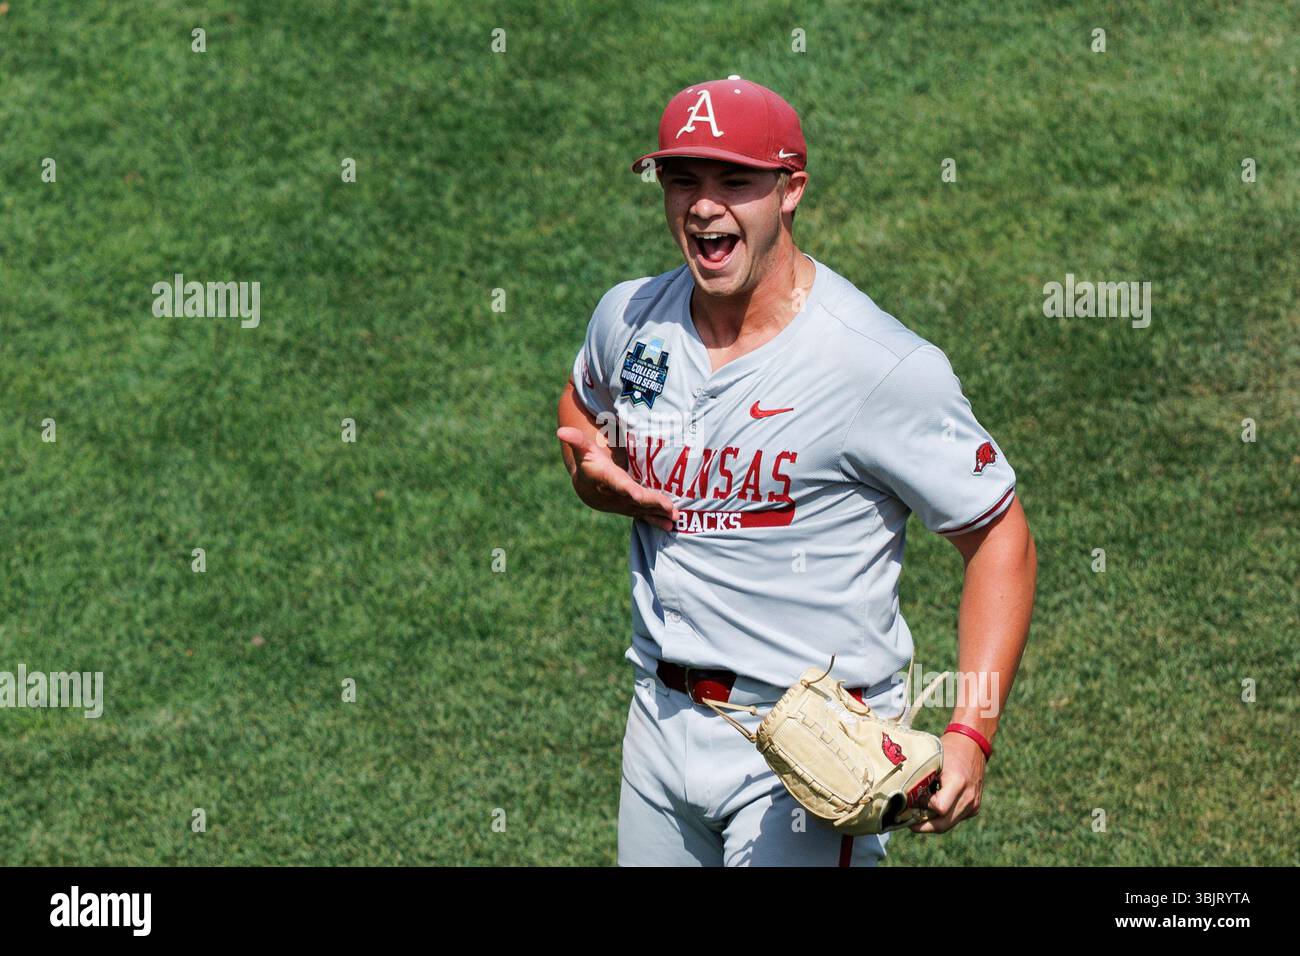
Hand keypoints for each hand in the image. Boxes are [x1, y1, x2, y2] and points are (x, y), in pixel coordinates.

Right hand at [556, 426, 678, 530]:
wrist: (586, 488)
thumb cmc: (588, 464)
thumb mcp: (582, 450)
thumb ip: (576, 440)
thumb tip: (560, 430)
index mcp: (606, 480)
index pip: (617, 484)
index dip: (627, 489)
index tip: (637, 494)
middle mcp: (615, 496)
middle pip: (636, 499)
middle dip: (652, 503)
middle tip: (668, 507)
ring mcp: (624, 504)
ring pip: (643, 509)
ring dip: (659, 513)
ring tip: (675, 517)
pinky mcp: (631, 509)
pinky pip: (644, 515)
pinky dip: (657, 521)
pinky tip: (670, 525)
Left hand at [910, 732, 986, 833]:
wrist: (972, 744)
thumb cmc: (948, 750)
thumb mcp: (932, 760)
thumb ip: (922, 779)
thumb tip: (904, 797)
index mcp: (958, 782)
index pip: (939, 807)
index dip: (923, 807)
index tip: (911, 802)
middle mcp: (968, 797)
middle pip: (944, 824)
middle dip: (925, 826)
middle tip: (909, 824)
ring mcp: (973, 804)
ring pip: (949, 824)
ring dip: (933, 822)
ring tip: (918, 816)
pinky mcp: (974, 807)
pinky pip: (955, 818)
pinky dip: (943, 817)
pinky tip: (932, 809)